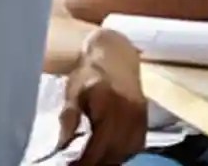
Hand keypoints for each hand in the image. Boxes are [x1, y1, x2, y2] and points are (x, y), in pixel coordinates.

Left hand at [56, 29, 146, 165]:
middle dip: (97, 164)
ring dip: (112, 161)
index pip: (99, 144)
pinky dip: (125, 154)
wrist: (115, 53)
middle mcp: (128, 111)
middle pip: (115, 151)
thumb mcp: (73, 91)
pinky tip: (112, 156)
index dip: (85, 162)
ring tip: (95, 163)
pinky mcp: (145, 116)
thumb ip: (69, 117)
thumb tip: (63, 144)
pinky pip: (137, 144)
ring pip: (128, 150)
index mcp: (109, 104)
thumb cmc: (90, 71)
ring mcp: (140, 114)